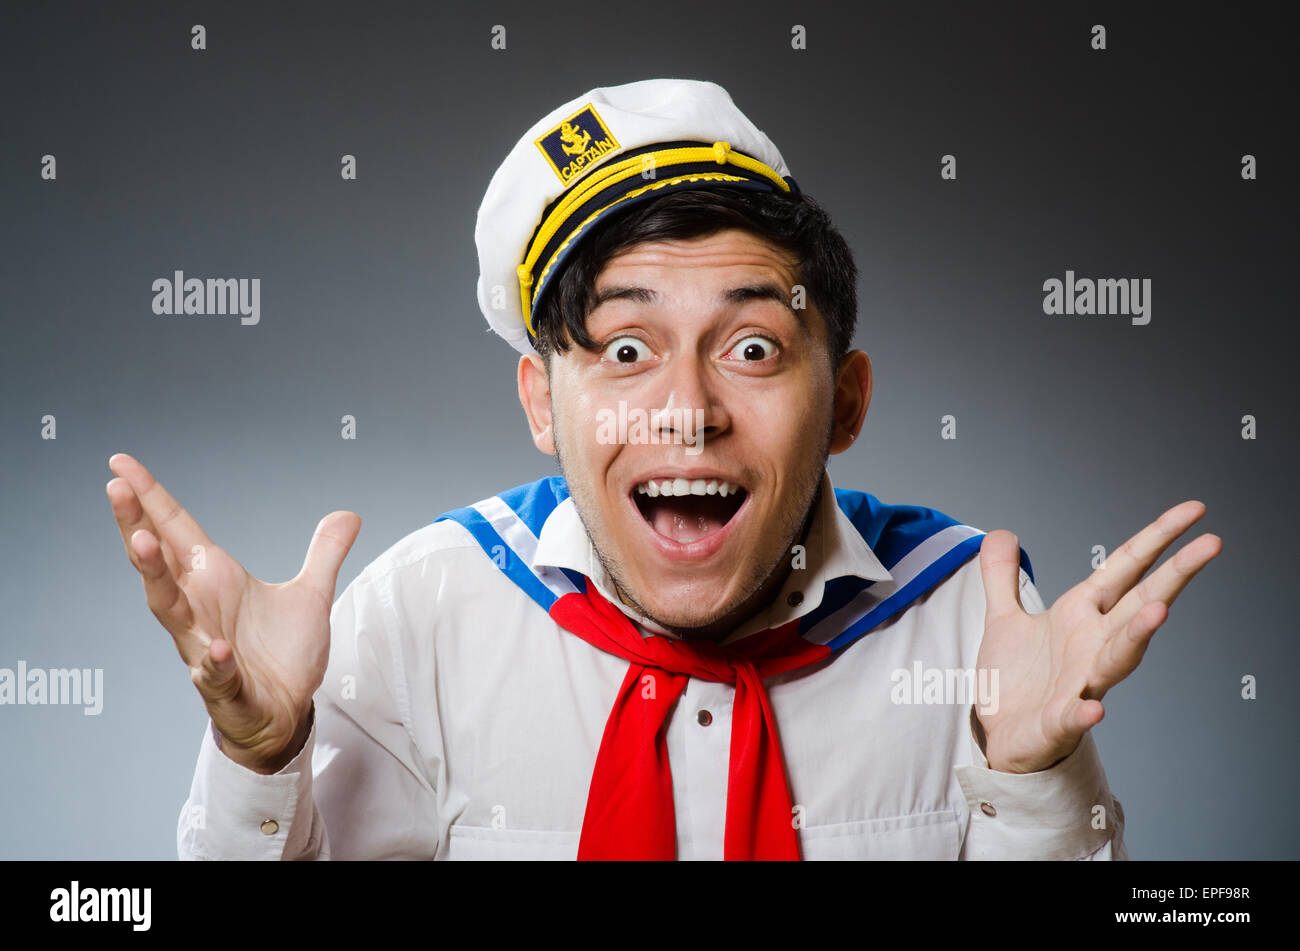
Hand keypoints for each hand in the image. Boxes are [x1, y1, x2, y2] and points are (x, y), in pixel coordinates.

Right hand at [106, 453, 360, 772]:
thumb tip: (348, 514)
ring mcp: (205, 647)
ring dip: (155, 577)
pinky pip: (215, 674)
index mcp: (214, 580)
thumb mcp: (310, 595)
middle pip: (159, 562)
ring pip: (170, 611)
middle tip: (117, 486)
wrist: (283, 716)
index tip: (120, 461)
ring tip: (142, 541)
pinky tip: (217, 649)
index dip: (150, 497)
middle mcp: (199, 609)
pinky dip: (215, 662)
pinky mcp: (225, 687)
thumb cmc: (280, 655)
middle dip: (136, 524)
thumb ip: (324, 553)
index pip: (176, 530)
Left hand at [973, 500, 1221, 772]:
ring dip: (1137, 636)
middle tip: (1210, 544)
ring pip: (1118, 658)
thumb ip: (1002, 577)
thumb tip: (1000, 533)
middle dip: (1173, 575)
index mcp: (1081, 615)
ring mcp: (1080, 683)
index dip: (1157, 538)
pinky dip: (1085, 712)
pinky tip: (1095, 707)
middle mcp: (1091, 646)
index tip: (1194, 511)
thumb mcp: (1003, 619)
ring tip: (1158, 611)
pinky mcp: (1058, 721)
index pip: (1125, 568)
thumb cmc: (1017, 680)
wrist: (1001, 737)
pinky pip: (1075, 716)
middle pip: (1140, 605)